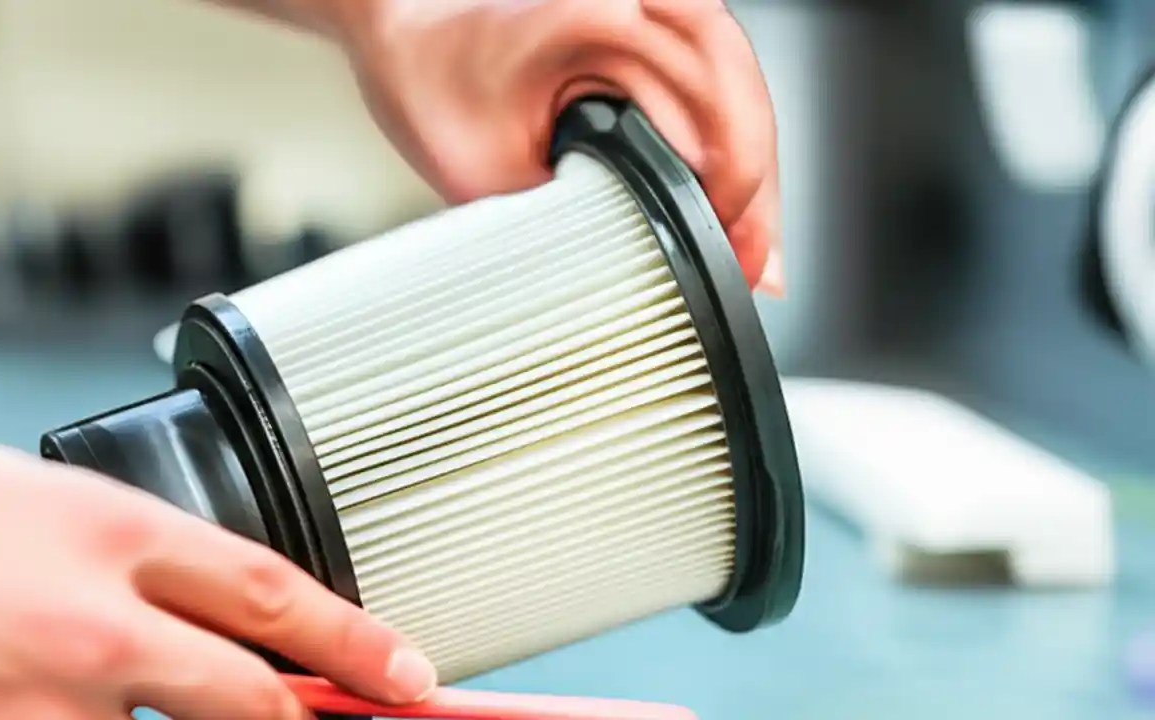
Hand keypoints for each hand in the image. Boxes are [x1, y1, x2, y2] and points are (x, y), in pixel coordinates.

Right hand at [0, 442, 436, 719]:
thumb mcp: (42, 499)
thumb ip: (135, 550)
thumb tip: (207, 593)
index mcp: (114, 538)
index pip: (276, 594)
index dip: (357, 643)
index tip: (406, 676)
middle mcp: (94, 631)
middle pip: (250, 700)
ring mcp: (43, 711)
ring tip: (118, 687)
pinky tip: (62, 709)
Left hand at [332, 0, 781, 290]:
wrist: (402, 29)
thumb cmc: (430, 79)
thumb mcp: (493, 173)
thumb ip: (582, 220)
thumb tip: (665, 271)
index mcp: (606, 22)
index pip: (717, 129)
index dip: (737, 212)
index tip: (738, 268)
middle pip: (747, 110)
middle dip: (757, 200)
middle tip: (756, 270)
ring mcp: (657, 0)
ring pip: (745, 95)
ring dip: (751, 172)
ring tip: (746, 242)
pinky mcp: (658, 15)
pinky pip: (720, 80)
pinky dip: (728, 139)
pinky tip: (725, 192)